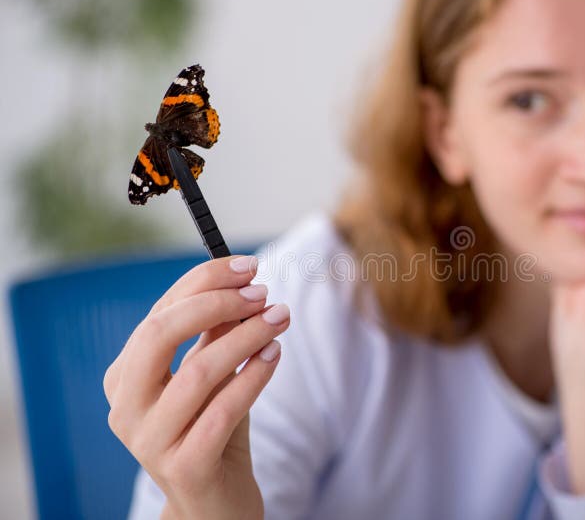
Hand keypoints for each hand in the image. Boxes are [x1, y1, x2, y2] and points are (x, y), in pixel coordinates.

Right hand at [103, 255, 289, 519]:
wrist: (216, 502)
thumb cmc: (214, 429)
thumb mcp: (213, 375)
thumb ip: (215, 335)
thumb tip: (239, 283)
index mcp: (125, 377)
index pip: (159, 313)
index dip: (203, 282)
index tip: (248, 266)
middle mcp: (125, 407)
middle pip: (160, 334)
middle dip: (215, 303)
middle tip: (262, 293)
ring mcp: (149, 440)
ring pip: (197, 371)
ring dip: (245, 336)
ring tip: (280, 318)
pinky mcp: (183, 467)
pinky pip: (223, 411)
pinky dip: (253, 376)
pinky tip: (274, 353)